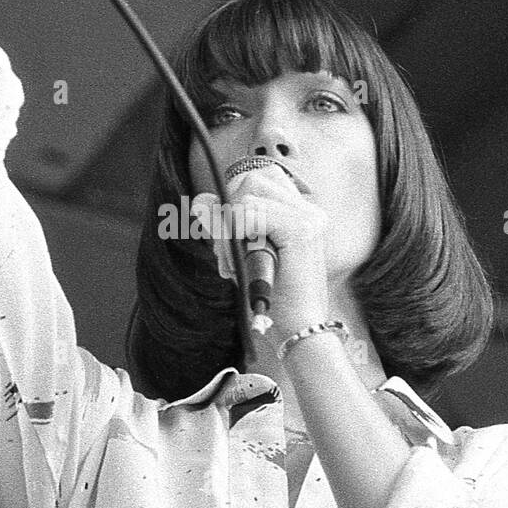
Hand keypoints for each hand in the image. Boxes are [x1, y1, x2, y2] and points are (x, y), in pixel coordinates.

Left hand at [196, 164, 331, 346]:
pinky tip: (247, 256)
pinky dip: (237, 232)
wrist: (300, 329)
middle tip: (232, 248)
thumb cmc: (275, 298)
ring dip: (231, 225)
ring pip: (248, 192)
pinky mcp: (301, 229)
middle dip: (230, 210)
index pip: (258, 178)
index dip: (235, 200)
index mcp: (301, 212)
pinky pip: (249, 212)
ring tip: (239, 258)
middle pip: (251, 178)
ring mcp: (308, 217)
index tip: (234, 234)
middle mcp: (308, 209)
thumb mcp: (245, 255)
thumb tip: (199, 202)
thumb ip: (225, 226)